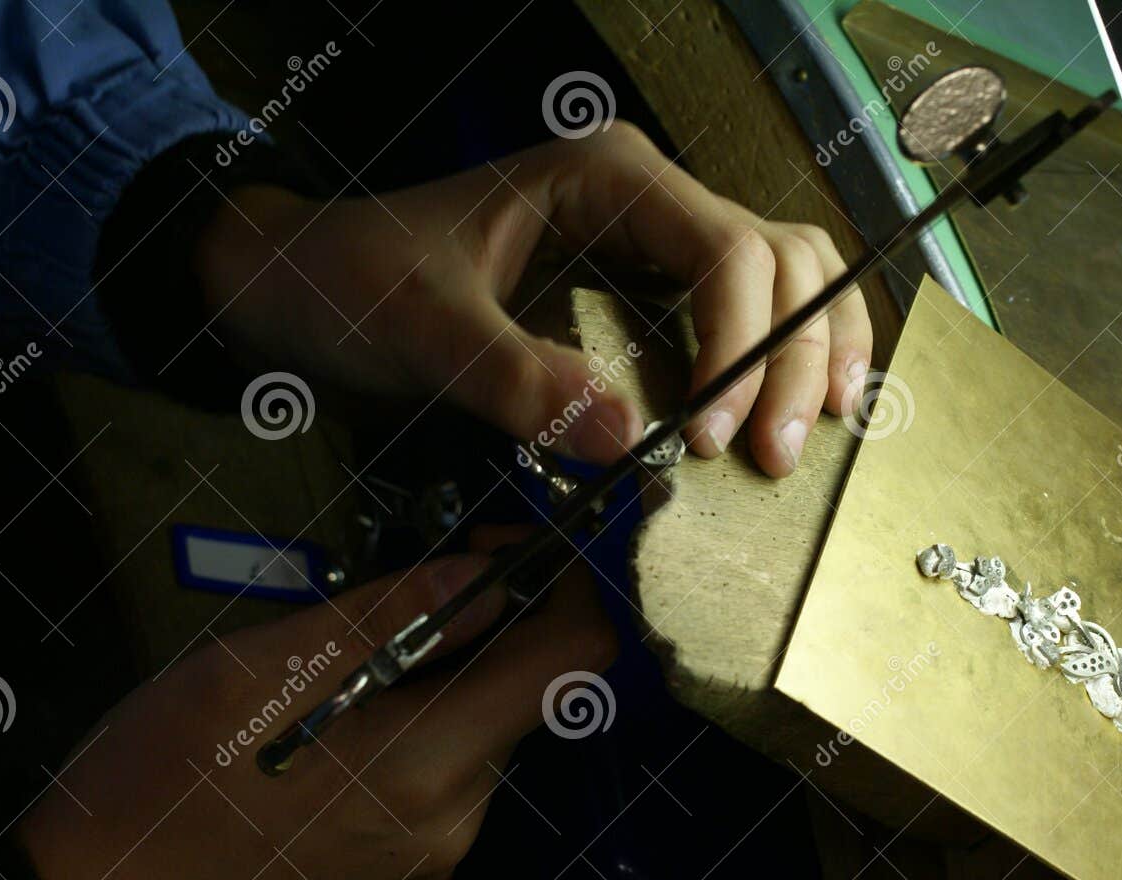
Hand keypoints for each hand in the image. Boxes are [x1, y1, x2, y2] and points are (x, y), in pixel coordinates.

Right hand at [18, 540, 615, 879]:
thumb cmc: (159, 782)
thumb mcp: (261, 670)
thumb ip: (388, 618)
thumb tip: (482, 575)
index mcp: (432, 764)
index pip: (574, 659)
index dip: (562, 584)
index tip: (498, 551)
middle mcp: (456, 825)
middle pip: (520, 701)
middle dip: (477, 637)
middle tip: (381, 604)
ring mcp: (431, 869)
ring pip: (474, 746)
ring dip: (434, 694)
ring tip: (327, 682)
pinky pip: (438, 796)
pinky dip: (410, 749)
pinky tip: (322, 747)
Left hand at [196, 123, 873, 477]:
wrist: (307, 283)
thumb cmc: (356, 282)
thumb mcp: (422, 329)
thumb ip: (517, 380)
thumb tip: (628, 445)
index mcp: (608, 178)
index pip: (727, 250)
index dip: (744, 346)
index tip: (714, 440)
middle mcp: (652, 199)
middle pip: (782, 261)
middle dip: (795, 358)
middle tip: (774, 459)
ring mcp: (659, 242)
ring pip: (789, 275)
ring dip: (814, 351)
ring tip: (813, 433)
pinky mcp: (652, 291)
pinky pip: (752, 312)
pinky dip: (785, 358)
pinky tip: (790, 412)